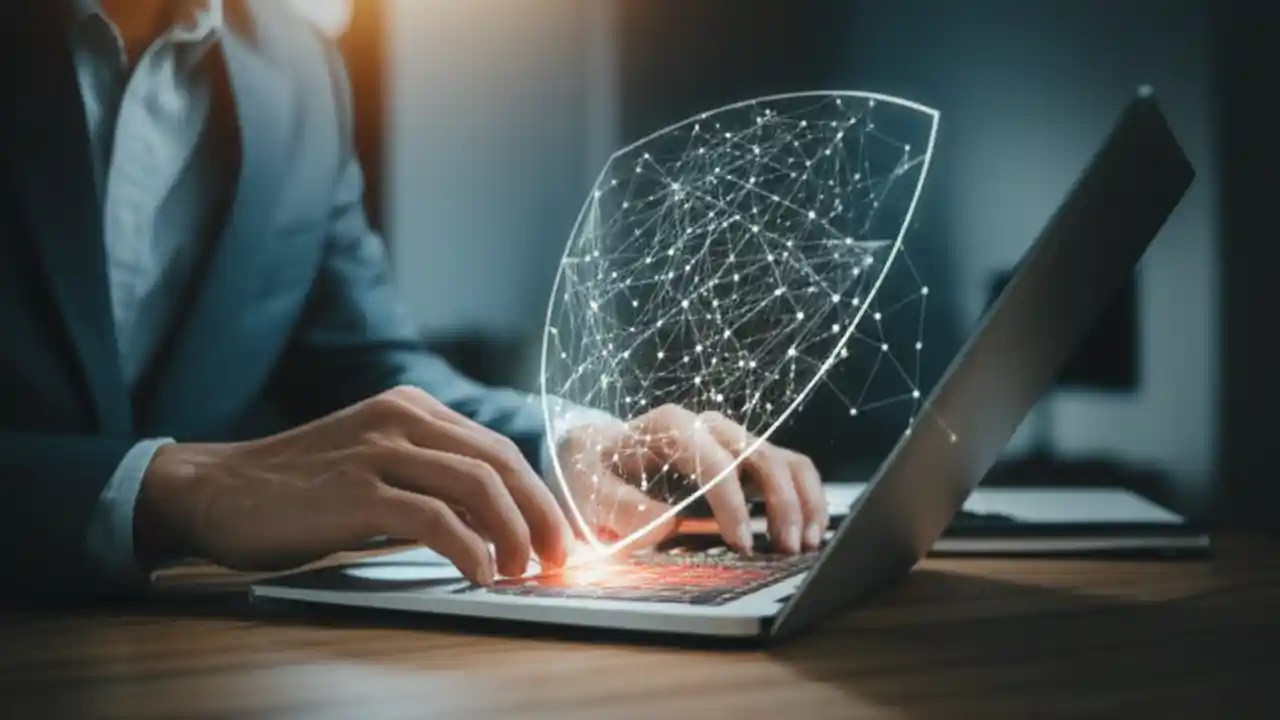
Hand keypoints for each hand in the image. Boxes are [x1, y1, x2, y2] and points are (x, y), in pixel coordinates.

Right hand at [135, 386, 572, 584]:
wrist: (218, 490)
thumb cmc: (299, 487)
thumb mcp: (374, 461)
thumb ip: (428, 475)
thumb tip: (494, 519)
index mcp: (411, 407)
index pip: (497, 448)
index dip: (536, 494)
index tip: (556, 533)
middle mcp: (401, 418)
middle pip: (499, 462)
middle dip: (539, 514)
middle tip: (557, 557)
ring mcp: (378, 451)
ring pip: (476, 485)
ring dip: (513, 533)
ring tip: (523, 571)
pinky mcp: (356, 490)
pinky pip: (433, 518)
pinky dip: (468, 548)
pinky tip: (480, 573)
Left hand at [554, 404, 826, 554]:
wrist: (595, 455)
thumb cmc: (592, 473)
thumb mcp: (588, 491)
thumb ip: (622, 508)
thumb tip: (666, 526)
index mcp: (669, 427)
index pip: (712, 459)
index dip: (731, 501)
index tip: (742, 543)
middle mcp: (706, 426)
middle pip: (758, 453)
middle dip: (780, 502)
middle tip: (786, 550)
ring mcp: (729, 440)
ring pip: (782, 458)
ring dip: (802, 500)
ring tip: (806, 544)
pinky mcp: (744, 457)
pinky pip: (788, 467)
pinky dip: (806, 496)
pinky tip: (810, 531)